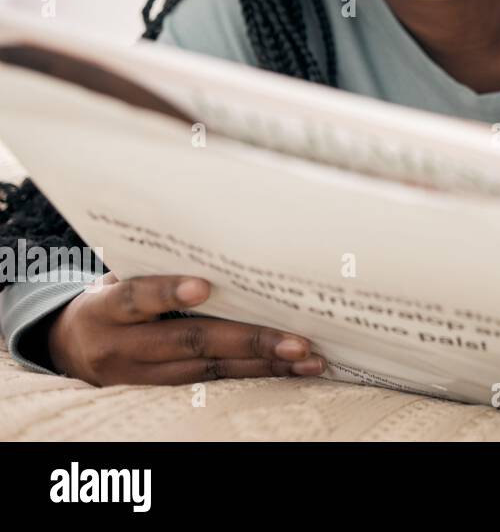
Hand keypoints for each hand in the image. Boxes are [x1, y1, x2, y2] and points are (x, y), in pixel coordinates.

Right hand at [46, 273, 324, 385]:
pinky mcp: (160, 391)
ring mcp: (140, 376)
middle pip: (189, 342)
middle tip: (297, 340)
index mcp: (104, 309)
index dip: (168, 292)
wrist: (68, 345)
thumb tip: (222, 234)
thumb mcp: (117, 275)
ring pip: (209, 370)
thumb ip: (156, 263)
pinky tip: (289, 369)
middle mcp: (120, 348)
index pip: (135, 298)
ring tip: (306, 358)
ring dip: (263, 364)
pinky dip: (254, 374)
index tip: (204, 285)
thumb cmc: (108, 295)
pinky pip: (212, 383)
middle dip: (249, 340)